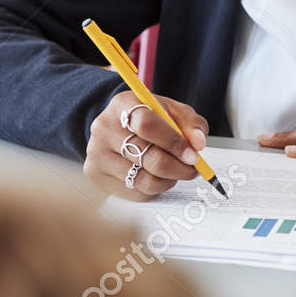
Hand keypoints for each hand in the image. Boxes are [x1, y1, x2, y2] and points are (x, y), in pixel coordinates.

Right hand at [84, 90, 209, 199]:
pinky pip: (137, 192)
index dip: (174, 142)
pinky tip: (157, 176)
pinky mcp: (97, 175)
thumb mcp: (172, 112)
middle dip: (179, 167)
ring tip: (175, 170)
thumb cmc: (150, 119)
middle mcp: (104, 128)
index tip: (193, 154)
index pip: (146, 124)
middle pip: (147, 156)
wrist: (118, 129)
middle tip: (193, 169)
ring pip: (145, 179)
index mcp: (123, 104)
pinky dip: (156, 188)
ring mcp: (97, 153)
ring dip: (170, 179)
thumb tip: (198, 144)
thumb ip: (191, 123)